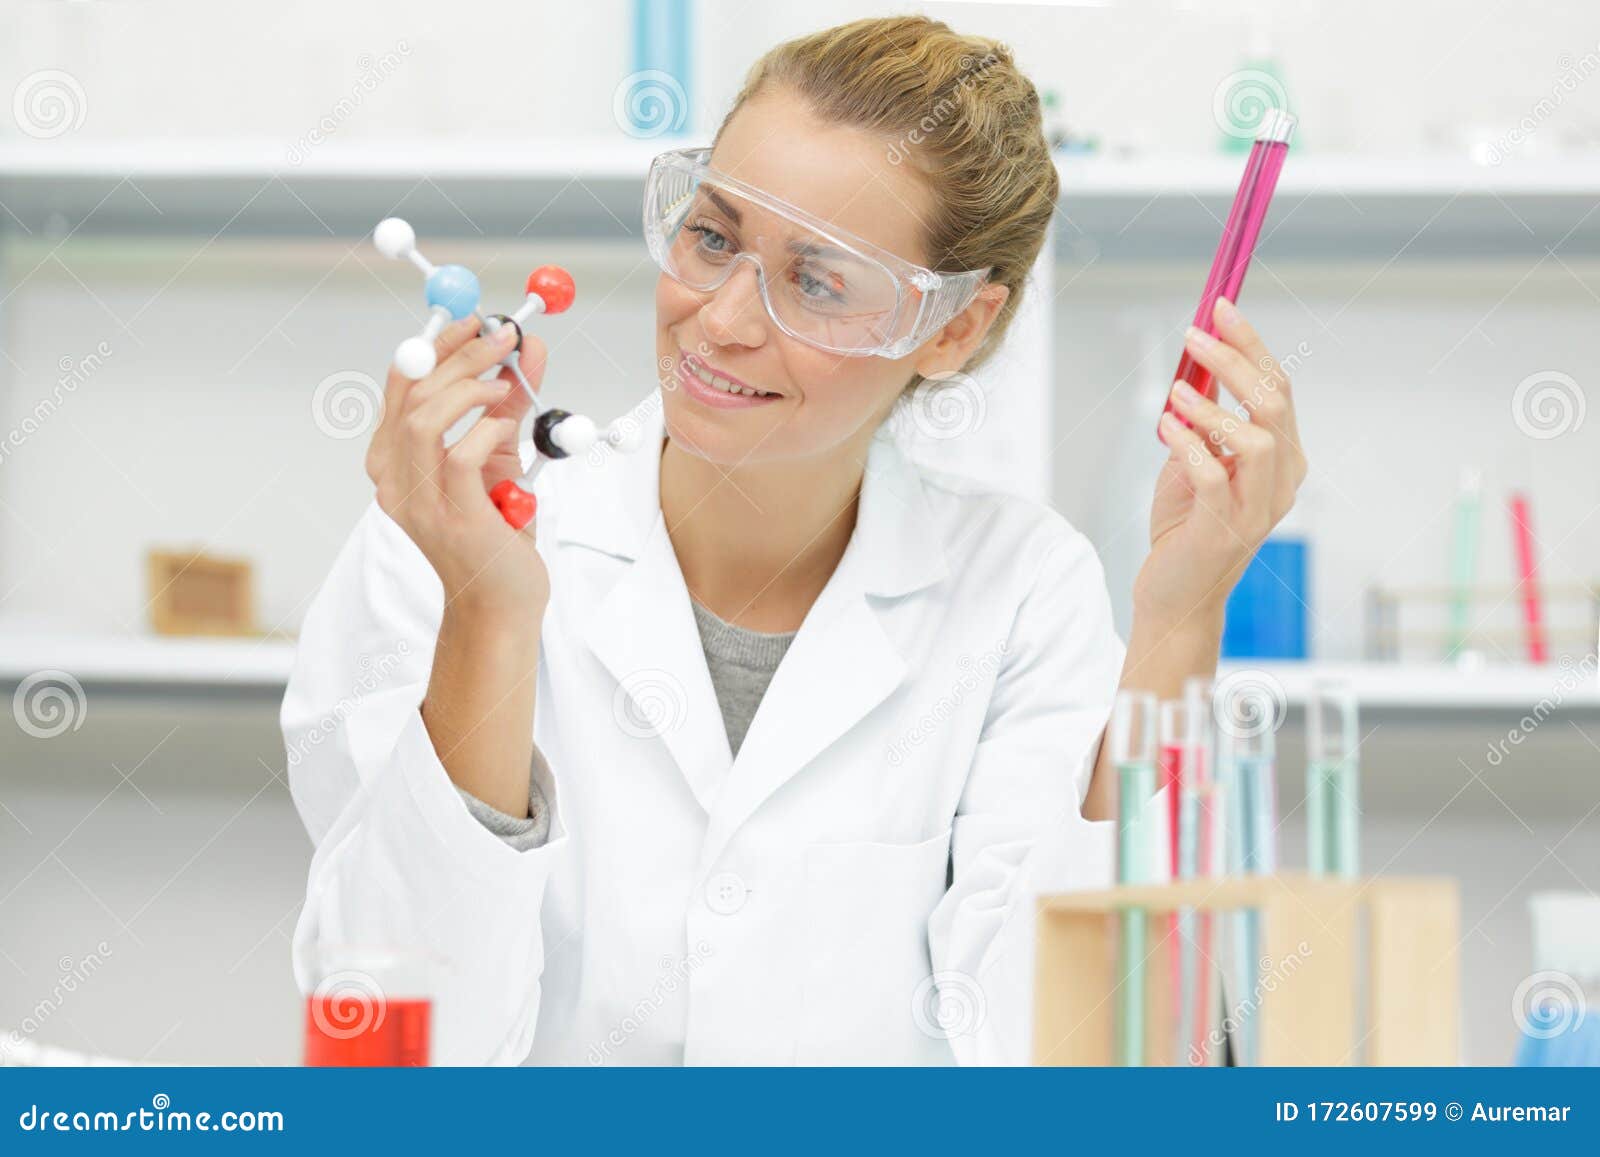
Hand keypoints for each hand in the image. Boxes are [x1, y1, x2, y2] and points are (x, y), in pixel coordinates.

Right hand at [365, 316, 550, 616]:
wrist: (501, 603)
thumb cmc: (497, 533)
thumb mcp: (502, 457)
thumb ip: (509, 403)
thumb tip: (527, 347)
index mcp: (393, 459)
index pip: (402, 382)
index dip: (438, 343)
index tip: (476, 319)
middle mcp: (393, 478)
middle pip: (411, 391)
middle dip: (460, 354)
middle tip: (504, 335)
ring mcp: (416, 501)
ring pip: (423, 418)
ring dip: (470, 388)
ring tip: (506, 387)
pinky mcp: (450, 518)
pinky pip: (460, 457)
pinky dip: (486, 431)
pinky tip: (508, 432)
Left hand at [1137, 297, 1307, 628]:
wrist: (1176, 594)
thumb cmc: (1186, 526)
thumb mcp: (1193, 463)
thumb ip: (1200, 422)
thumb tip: (1192, 367)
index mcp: (1283, 458)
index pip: (1278, 386)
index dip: (1251, 343)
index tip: (1220, 306)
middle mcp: (1282, 480)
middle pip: (1273, 401)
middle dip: (1235, 359)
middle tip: (1194, 332)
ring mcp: (1259, 508)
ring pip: (1257, 438)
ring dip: (1214, 406)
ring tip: (1176, 390)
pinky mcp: (1226, 530)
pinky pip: (1216, 475)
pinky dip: (1190, 443)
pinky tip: (1166, 427)